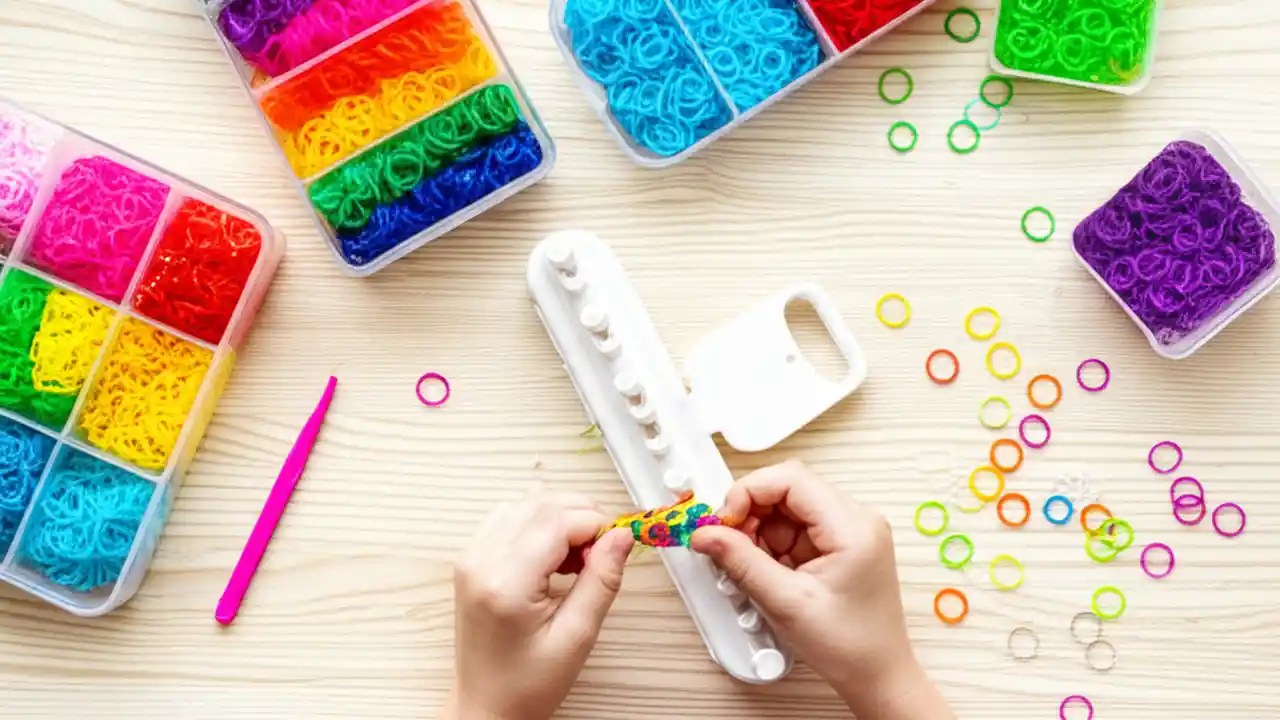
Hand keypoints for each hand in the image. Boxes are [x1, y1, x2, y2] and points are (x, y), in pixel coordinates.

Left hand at [445, 494, 633, 719]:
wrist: (487, 707)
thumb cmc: (527, 685)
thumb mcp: (577, 636)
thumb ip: (602, 580)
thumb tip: (622, 535)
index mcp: (505, 584)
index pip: (557, 521)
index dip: (596, 523)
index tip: (618, 542)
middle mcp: (480, 563)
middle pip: (541, 504)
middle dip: (581, 517)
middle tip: (602, 552)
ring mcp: (471, 558)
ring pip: (525, 504)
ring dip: (560, 519)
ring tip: (578, 559)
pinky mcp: (471, 560)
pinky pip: (508, 518)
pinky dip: (539, 525)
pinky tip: (554, 556)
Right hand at [690, 461, 952, 719]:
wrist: (877, 676)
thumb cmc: (848, 646)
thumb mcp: (786, 603)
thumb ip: (741, 562)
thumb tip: (705, 534)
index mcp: (852, 527)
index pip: (791, 479)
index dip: (749, 492)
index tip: (724, 521)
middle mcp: (855, 520)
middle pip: (788, 489)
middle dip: (750, 511)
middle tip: (728, 543)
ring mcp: (847, 531)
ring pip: (787, 508)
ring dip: (758, 530)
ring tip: (749, 565)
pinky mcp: (837, 545)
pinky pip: (794, 529)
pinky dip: (771, 544)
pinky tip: (766, 570)